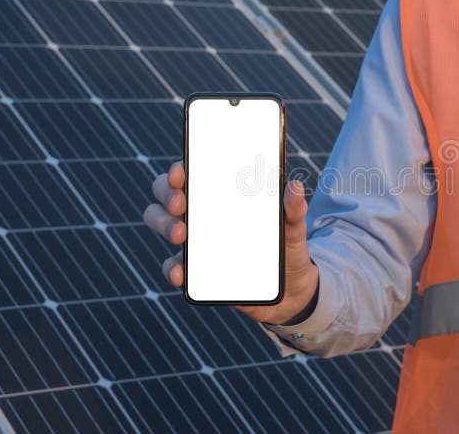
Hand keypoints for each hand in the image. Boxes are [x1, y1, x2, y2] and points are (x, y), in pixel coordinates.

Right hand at [143, 161, 319, 325]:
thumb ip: (294, 209)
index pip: (192, 174)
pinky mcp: (197, 271)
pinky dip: (172, 269)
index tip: (182, 172)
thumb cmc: (287, 247)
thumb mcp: (294, 228)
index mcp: (224, 196)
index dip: (179, 169)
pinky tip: (181, 272)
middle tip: (181, 204)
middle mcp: (203, 214)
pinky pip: (173, 267)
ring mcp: (197, 242)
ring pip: (162, 224)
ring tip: (181, 234)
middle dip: (167, 195)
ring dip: (164, 225)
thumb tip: (295, 186)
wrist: (291, 288)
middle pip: (168, 196)